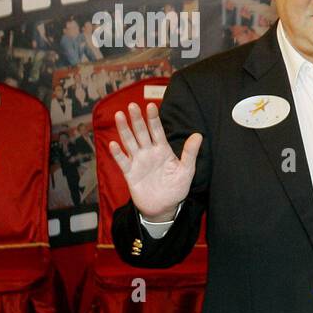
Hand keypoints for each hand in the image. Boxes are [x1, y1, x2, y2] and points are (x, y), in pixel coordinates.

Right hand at [108, 102, 201, 220]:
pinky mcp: (130, 173)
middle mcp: (149, 152)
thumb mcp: (186, 170)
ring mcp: (138, 162)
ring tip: (119, 116)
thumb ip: (190, 153)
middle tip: (132, 105)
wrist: (164, 206)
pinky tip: (114, 144)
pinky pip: (123, 161)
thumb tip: (198, 135)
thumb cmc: (176, 187)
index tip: (151, 105)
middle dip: (137, 119)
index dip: (153, 118)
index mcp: (163, 150)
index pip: (157, 130)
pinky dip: (118, 153)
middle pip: (141, 133)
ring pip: (130, 142)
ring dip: (124, 130)